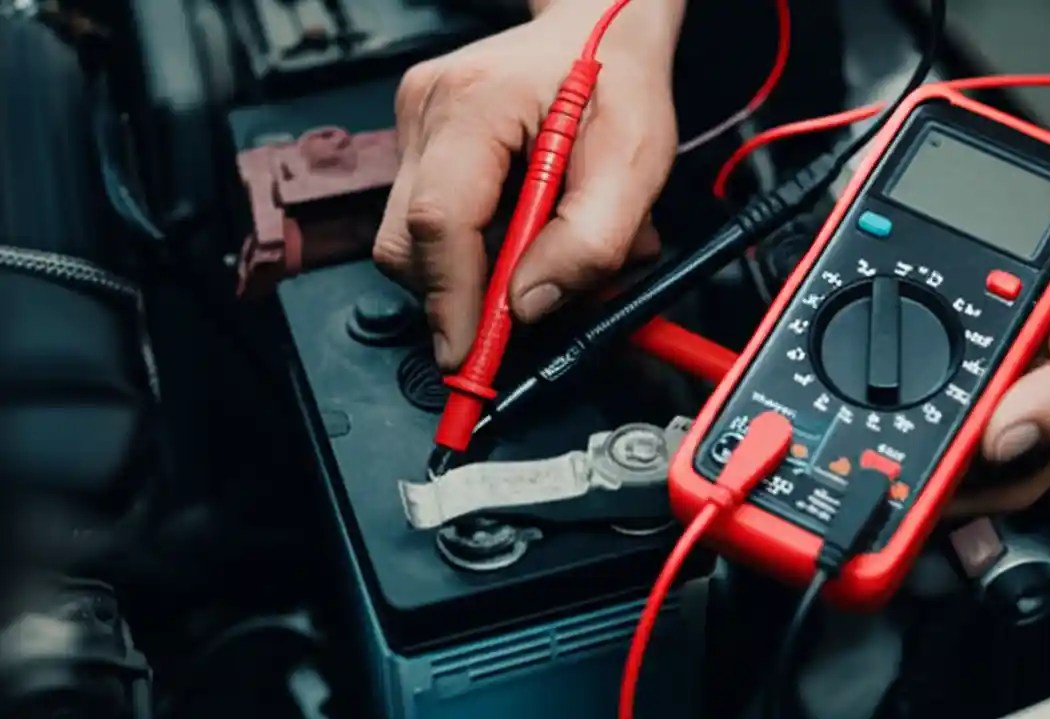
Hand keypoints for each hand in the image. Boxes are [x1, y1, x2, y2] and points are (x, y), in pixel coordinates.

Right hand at [373, 0, 682, 368]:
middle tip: (524, 306)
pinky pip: (429, 222)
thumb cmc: (618, 82)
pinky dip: (475, 244)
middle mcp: (428, 110)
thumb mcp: (638, 162)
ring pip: (414, 240)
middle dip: (461, 292)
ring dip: (476, 268)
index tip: (469, 351)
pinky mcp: (418, 143)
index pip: (438, 221)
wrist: (600, 29)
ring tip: (541, 243)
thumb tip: (528, 305)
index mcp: (475, 103)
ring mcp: (414, 125)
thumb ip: (591, 241)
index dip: (451, 299)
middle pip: (408, 241)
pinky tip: (520, 222)